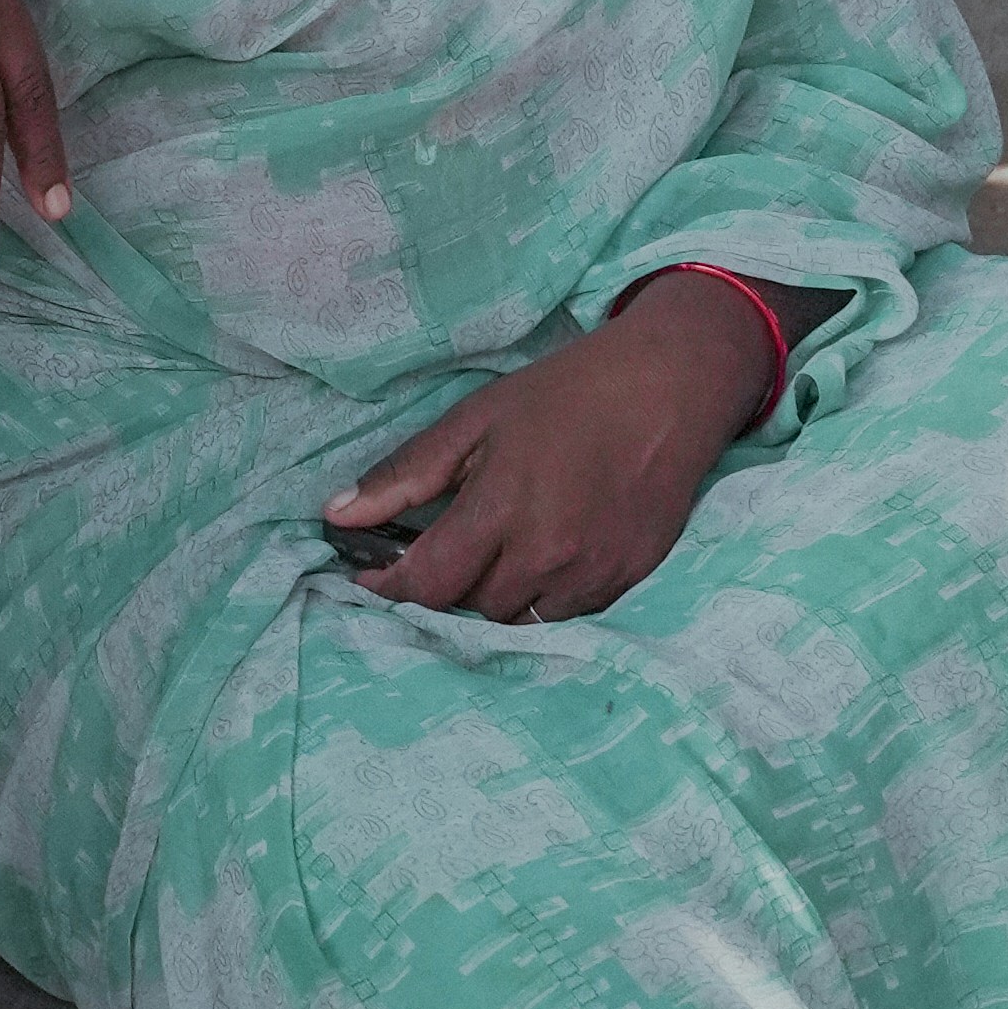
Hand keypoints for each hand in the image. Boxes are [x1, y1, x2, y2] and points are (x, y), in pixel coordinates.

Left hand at [318, 275, 777, 623]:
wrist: (671, 387)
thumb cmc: (567, 394)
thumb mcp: (477, 418)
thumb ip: (407, 473)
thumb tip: (337, 514)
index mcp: (501, 507)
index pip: (427, 583)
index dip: (388, 587)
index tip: (369, 576)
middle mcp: (547, 552)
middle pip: (469, 608)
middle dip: (442, 588)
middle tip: (437, 554)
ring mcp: (592, 573)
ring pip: (516, 621)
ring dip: (491, 599)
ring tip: (490, 557)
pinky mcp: (627, 581)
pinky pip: (565, 616)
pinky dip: (540, 599)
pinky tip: (538, 561)